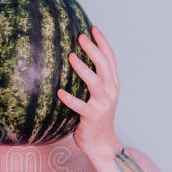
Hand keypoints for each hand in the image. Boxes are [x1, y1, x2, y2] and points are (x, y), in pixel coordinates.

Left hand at [57, 26, 122, 157]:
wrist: (101, 142)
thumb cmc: (95, 116)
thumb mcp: (99, 95)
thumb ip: (93, 79)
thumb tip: (74, 59)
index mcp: (112, 84)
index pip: (110, 59)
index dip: (102, 43)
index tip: (93, 29)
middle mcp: (110, 91)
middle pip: (103, 65)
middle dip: (93, 49)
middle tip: (80, 36)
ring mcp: (102, 104)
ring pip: (94, 82)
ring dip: (82, 68)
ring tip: (70, 56)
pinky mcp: (92, 116)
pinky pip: (80, 106)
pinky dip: (69, 99)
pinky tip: (58, 92)